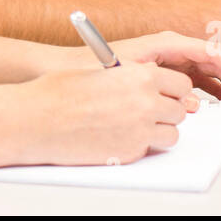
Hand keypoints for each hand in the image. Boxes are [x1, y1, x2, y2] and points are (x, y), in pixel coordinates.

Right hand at [21, 63, 195, 165]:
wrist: (39, 119)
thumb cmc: (61, 91)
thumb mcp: (102, 68)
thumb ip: (131, 74)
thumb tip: (149, 77)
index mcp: (141, 76)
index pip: (181, 85)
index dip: (173, 89)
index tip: (167, 92)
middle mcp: (146, 103)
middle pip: (179, 110)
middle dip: (167, 110)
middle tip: (149, 109)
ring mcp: (140, 130)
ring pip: (171, 134)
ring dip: (159, 129)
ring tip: (136, 125)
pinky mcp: (130, 152)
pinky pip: (150, 149)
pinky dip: (140, 144)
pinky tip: (120, 135)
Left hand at [106, 31, 220, 109]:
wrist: (77, 67)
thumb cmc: (102, 65)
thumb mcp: (133, 72)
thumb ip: (166, 84)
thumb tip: (192, 101)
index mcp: (168, 42)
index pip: (211, 53)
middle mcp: (174, 48)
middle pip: (216, 62)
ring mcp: (173, 60)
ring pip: (212, 72)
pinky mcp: (170, 72)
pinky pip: (200, 80)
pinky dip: (215, 91)